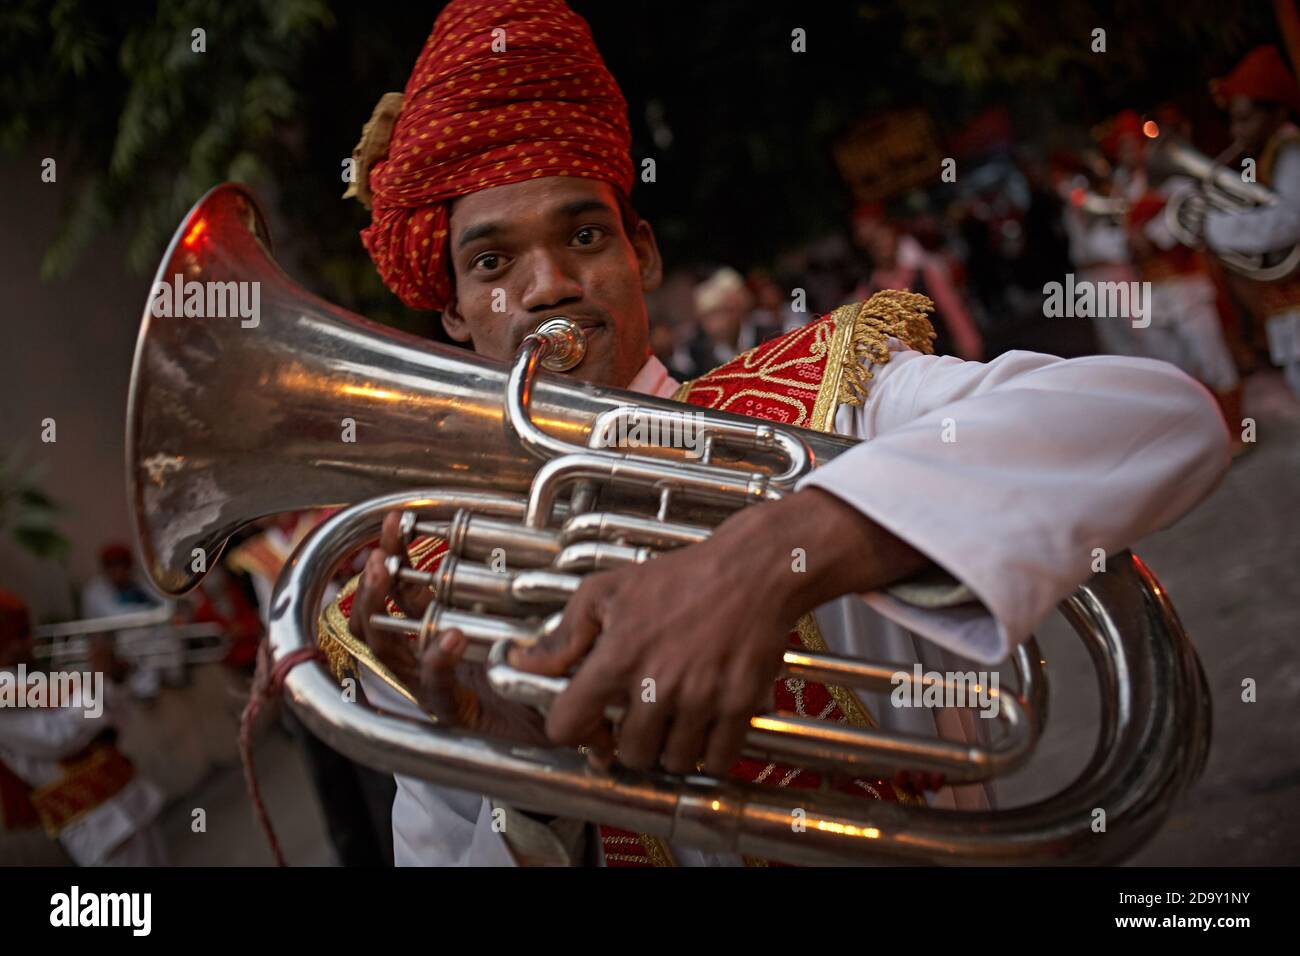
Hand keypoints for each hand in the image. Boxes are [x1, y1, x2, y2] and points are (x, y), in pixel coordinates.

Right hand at [347, 513, 546, 743]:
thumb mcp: (512, 615)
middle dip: (370, 585)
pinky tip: (449, 637)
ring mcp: (434, 688)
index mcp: (433, 632)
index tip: (395, 519)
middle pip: (374, 621)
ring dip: (381, 613)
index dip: (390, 556)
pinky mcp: (456, 713)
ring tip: (388, 576)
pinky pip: (436, 689)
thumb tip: (494, 536)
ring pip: (388, 652)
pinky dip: (438, 662)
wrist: (557, 722)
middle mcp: (424, 659)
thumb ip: (496, 585)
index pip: (398, 591)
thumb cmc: (532, 668)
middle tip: (380, 553)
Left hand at [509, 488, 930, 775]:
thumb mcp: (606, 591)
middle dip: (628, 743)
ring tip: (672, 724)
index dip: (574, 732)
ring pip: (673, 762)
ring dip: (669, 751)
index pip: (569, 726)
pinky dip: (710, 754)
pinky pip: (718, 759)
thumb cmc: (678, 578)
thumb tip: (523, 662)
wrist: (751, 571)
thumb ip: (563, 634)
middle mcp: (657, 684)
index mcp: (617, 658)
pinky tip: (705, 729)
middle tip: (638, 723)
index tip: (590, 725)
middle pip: (628, 754)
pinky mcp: (739, 705)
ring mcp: (701, 698)